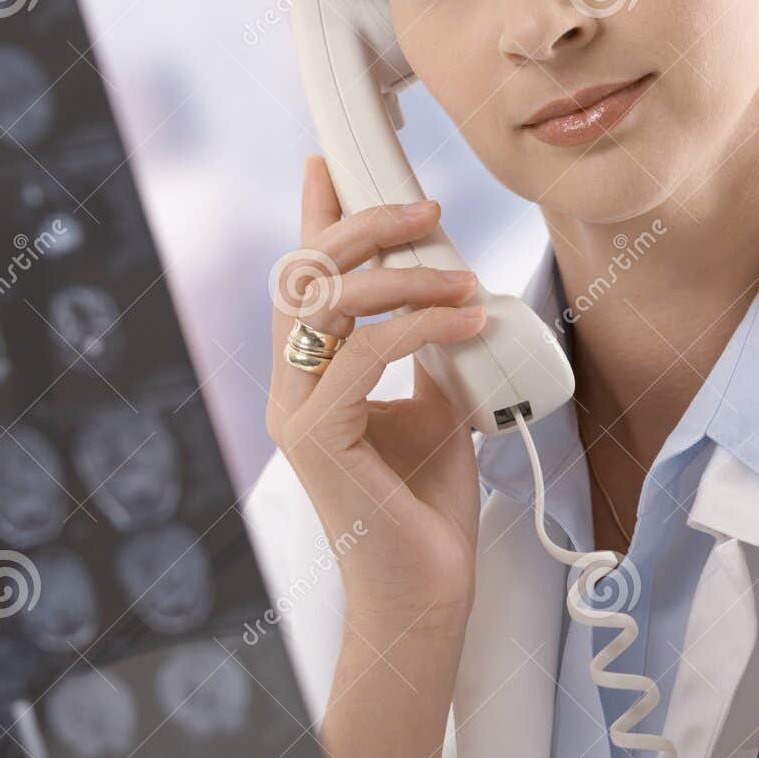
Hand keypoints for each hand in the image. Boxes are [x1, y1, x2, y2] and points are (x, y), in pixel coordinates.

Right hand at [266, 153, 487, 630]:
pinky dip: (420, 325)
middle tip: (426, 208)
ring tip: (464, 276)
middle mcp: (291, 389)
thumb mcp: (433, 406)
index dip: (315, 216)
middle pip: (304, 275)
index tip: (329, 163)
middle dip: (362, 225)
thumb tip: (446, 295)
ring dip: (402, 275)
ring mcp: (297, 413)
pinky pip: (363, 354)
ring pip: (327, 304)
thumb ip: (423, 351)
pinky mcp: (317, 439)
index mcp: (311, 377)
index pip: (305, 279)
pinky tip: (467, 318)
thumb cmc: (427, 508)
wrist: (428, 594)